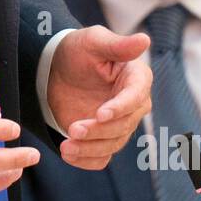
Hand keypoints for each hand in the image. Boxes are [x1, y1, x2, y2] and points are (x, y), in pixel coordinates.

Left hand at [46, 26, 151, 168]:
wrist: (56, 69)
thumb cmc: (78, 50)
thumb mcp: (93, 41)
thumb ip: (118, 45)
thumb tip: (145, 40)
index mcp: (136, 78)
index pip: (135, 98)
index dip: (120, 108)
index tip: (100, 114)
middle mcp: (133, 104)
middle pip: (124, 125)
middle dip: (99, 131)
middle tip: (73, 129)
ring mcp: (119, 124)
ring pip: (113, 144)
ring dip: (90, 148)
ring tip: (66, 146)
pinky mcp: (103, 138)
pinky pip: (101, 157)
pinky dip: (86, 160)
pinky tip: (68, 155)